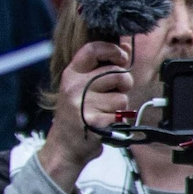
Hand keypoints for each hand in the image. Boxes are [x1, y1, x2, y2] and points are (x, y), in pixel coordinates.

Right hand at [40, 38, 131, 185]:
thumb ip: (104, 68)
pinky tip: (106, 122)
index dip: (113, 49)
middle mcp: (75, 86)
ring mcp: (82, 103)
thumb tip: (127, 48)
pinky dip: (118, 120)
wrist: (65, 145)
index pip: (93, 49)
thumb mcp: (84, 87)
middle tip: (115, 93)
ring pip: (122, 97)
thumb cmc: (79, 114)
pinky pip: (120, 114)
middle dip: (125, 84)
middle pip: (117, 74)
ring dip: (121, 106)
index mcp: (72, 74)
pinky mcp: (92, 120)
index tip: (123, 56)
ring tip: (106, 111)